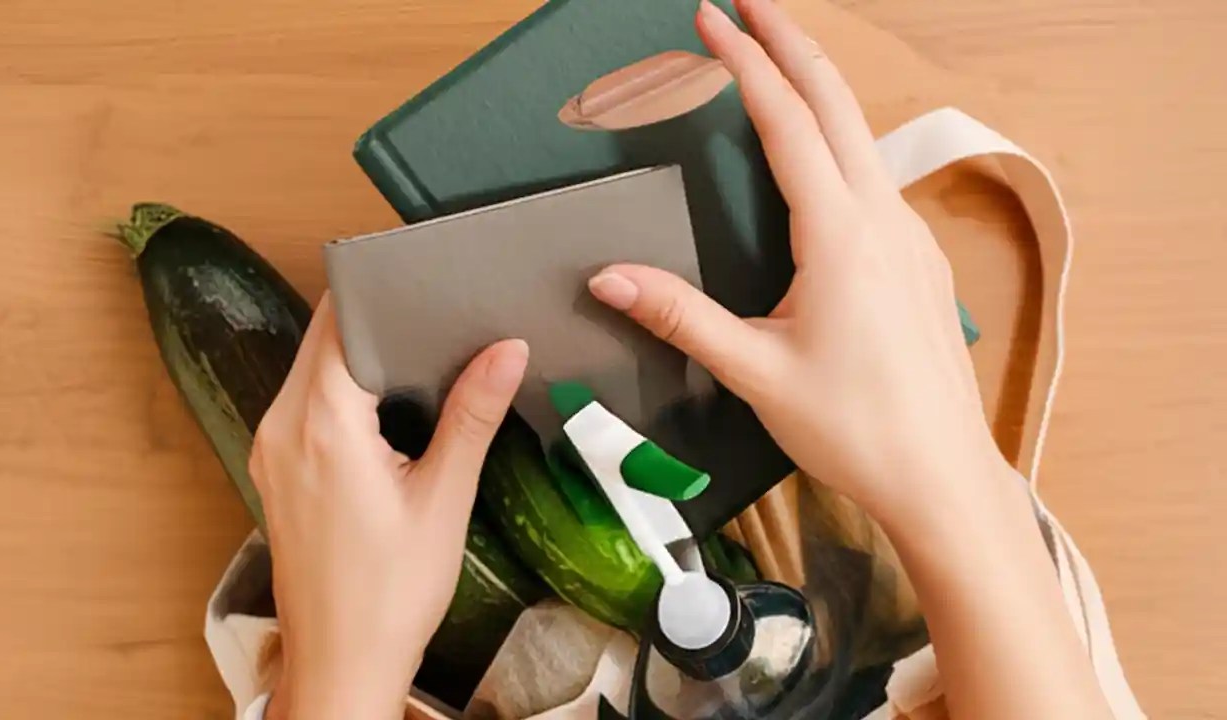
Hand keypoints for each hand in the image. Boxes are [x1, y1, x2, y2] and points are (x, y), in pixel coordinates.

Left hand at [250, 294, 527, 719]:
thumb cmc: (388, 594)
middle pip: (323, 339)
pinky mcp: (277, 472)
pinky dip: (343, 391)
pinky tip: (388, 407)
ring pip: (312, 370)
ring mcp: (272, 451)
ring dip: (360, 356)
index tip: (421, 275)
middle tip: (436, 312)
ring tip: (421, 356)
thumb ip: (472, 415)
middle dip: (376, 319)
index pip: (342, 322)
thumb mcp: (445, 498)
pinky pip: (305, 404)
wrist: (342, 663)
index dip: (380, 290)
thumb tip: (505, 350)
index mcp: (322, 425)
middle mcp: (283, 429)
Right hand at [593, 5, 1114, 717]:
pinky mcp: (921, 263)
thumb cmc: (853, 429)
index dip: (745, 63)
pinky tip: (822, 158)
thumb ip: (682, 315)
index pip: (787, 122)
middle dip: (792, 43)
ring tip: (777, 62)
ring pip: (863, 136)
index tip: (711, 19)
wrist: (941, 475)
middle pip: (837, 104)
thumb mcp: (756, 372)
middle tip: (748, 4)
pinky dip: (841, 139)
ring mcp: (911, 238)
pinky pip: (877, 176)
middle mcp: (883, 219)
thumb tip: (607, 277)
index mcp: (841, 235)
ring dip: (819, 89)